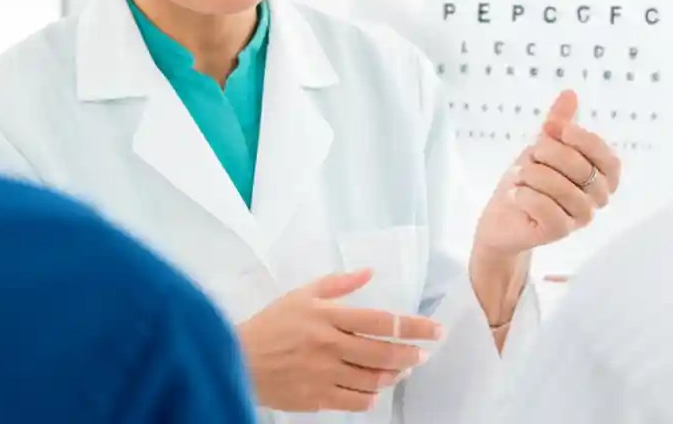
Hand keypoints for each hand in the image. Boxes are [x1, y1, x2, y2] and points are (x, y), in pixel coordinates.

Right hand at [237, 269, 444, 412]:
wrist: (237, 359)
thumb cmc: (270, 325)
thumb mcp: (301, 295)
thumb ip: (337, 284)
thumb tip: (369, 272)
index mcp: (328, 318)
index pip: (382, 322)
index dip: (414, 327)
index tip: (435, 331)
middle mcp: (330, 347)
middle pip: (384, 354)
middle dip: (411, 354)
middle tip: (422, 353)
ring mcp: (325, 375)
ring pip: (374, 380)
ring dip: (393, 375)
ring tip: (400, 369)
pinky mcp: (317, 399)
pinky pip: (356, 401)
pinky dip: (371, 395)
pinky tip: (374, 387)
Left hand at [473, 90, 622, 258]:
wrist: (504, 216)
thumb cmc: (530, 180)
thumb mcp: (543, 146)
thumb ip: (558, 123)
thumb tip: (569, 93)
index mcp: (601, 176)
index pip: (607, 157)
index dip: (583, 140)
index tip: (556, 128)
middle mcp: (597, 198)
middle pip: (581, 169)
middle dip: (549, 155)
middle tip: (530, 155)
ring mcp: (580, 217)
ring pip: (562, 189)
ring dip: (533, 175)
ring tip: (519, 175)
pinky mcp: (559, 232)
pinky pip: (548, 210)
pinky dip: (526, 196)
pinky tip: (515, 193)